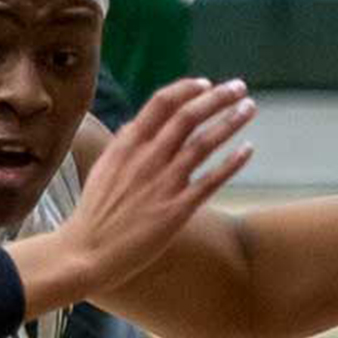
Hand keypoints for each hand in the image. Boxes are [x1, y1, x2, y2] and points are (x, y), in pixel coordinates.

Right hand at [65, 77, 256, 288]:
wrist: (87, 252)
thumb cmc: (94, 213)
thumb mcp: (102, 168)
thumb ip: (122, 144)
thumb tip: (137, 123)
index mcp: (127, 145)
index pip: (161, 102)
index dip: (187, 89)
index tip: (206, 84)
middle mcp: (147, 159)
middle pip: (188, 116)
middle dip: (218, 97)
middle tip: (239, 87)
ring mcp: (163, 184)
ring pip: (204, 143)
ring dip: (230, 121)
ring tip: (249, 107)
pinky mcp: (176, 210)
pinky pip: (210, 181)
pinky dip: (231, 163)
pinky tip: (247, 149)